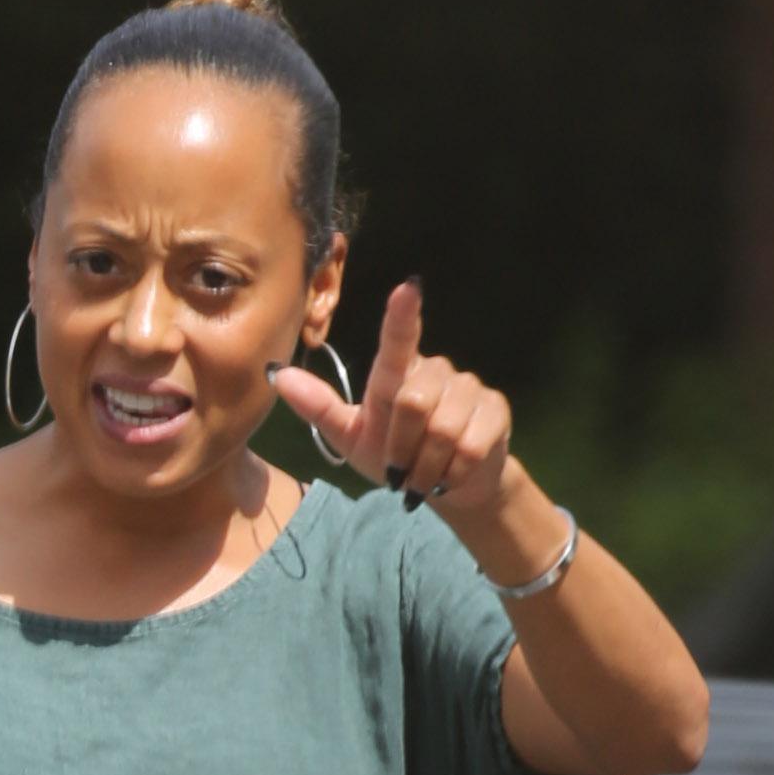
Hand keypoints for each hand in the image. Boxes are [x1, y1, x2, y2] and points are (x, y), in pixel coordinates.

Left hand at [270, 278, 523, 544]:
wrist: (447, 486)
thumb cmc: (394, 457)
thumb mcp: (351, 437)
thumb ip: (319, 408)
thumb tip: (278, 375)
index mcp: (397, 374)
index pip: (398, 342)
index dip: (402, 317)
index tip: (407, 288)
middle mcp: (436, 371)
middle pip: (412, 401)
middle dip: (400, 446)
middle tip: (398, 469)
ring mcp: (469, 388)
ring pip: (442, 427)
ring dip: (425, 464)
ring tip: (422, 474)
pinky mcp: (495, 411)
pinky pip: (470, 445)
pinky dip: (452, 471)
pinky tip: (450, 474)